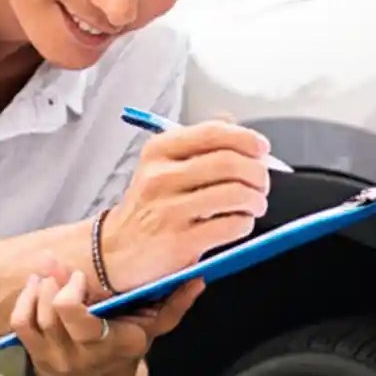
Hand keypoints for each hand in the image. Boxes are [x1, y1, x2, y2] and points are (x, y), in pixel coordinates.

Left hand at [10, 254, 203, 375]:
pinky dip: (24, 299)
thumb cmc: (127, 350)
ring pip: (38, 316)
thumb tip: (198, 280)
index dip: (74, 294)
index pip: (83, 322)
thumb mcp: (153, 330)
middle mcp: (84, 353)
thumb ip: (174, 305)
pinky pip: (21, 324)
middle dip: (56, 283)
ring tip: (48, 269)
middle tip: (64, 268)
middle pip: (57, 314)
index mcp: (115, 344)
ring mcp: (57, 355)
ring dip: (40, 287)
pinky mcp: (37, 353)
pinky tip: (36, 284)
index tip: (81, 276)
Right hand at [103, 119, 271, 292]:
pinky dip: (245, 223)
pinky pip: (231, 225)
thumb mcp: (162, 166)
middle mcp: (161, 177)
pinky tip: (238, 223)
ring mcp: (169, 210)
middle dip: (257, 172)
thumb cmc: (149, 206)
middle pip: (230, 162)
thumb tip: (235, 124)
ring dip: (256, 200)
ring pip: (236, 194)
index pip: (213, 133)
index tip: (261, 148)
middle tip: (261, 182)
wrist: (114, 251)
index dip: (246, 138)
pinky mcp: (180, 242)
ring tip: (254, 204)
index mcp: (159, 151)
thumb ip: (198, 144)